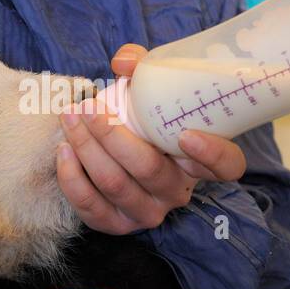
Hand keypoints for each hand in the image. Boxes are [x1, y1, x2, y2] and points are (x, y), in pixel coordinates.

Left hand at [56, 43, 246, 234]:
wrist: (120, 147)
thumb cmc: (144, 117)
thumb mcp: (152, 89)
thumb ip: (143, 67)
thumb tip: (123, 63)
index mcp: (200, 161)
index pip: (226, 166)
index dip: (212, 155)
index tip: (187, 134)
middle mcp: (177, 191)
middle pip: (148, 169)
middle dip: (111, 135)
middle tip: (88, 107)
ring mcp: (148, 212)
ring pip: (115, 184)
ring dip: (85, 148)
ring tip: (69, 119)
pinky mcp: (117, 226)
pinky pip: (91, 208)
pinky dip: (72, 178)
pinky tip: (63, 151)